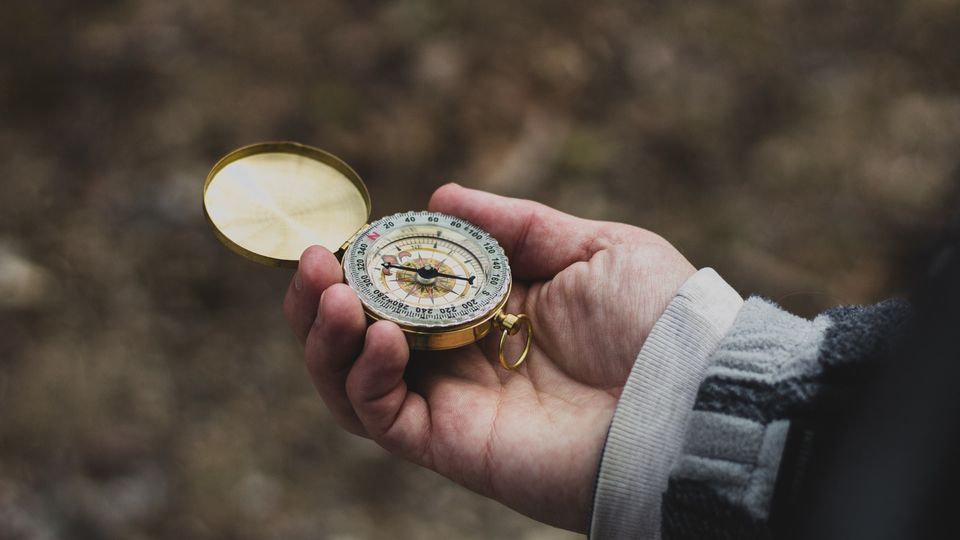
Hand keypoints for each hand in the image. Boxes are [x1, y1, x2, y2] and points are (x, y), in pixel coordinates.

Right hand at [283, 184, 694, 531]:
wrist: (686, 398)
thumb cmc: (655, 319)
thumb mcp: (592, 246)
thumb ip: (515, 224)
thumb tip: (440, 198)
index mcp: (490, 309)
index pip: (405, 288)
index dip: (367, 262)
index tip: (347, 232)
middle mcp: (461, 357)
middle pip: (363, 335)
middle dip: (324, 298)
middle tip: (312, 261)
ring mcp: (452, 403)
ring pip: (354, 380)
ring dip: (325, 337)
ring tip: (330, 292)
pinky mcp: (450, 445)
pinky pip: (380, 418)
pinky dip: (361, 376)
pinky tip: (376, 334)